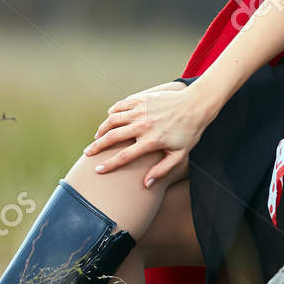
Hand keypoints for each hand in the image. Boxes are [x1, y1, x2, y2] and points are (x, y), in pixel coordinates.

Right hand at [85, 81, 207, 186]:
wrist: (195, 105)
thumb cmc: (189, 133)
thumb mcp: (179, 155)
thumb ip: (162, 171)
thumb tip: (145, 184)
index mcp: (151, 141)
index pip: (125, 156)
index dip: (109, 165)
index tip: (97, 170)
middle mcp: (143, 125)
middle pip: (113, 137)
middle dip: (97, 147)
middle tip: (88, 153)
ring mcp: (141, 110)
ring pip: (112, 120)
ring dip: (101, 129)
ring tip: (97, 138)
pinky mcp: (141, 99)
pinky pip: (119, 106)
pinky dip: (111, 113)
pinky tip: (109, 120)